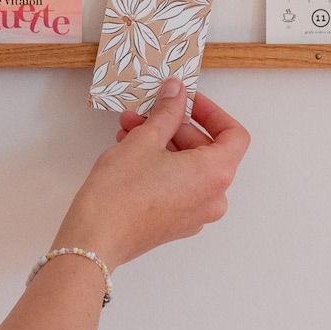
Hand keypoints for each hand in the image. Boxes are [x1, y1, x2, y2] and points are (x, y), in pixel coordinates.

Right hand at [54, 82, 248, 270]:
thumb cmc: (122, 192)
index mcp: (214, 175)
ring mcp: (195, 214)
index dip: (212, 112)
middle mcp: (212, 198)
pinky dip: (161, 164)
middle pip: (207, 149)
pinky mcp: (176, 222)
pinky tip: (131, 151)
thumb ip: (168, 111)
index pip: (234, 135)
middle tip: (147, 112)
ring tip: (130, 130)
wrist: (96, 237)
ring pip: (188, 166)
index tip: (188, 101)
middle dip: (175, 125)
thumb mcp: (146, 139)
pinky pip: (178, 184)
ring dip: (163, 142)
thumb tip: (177, 93)